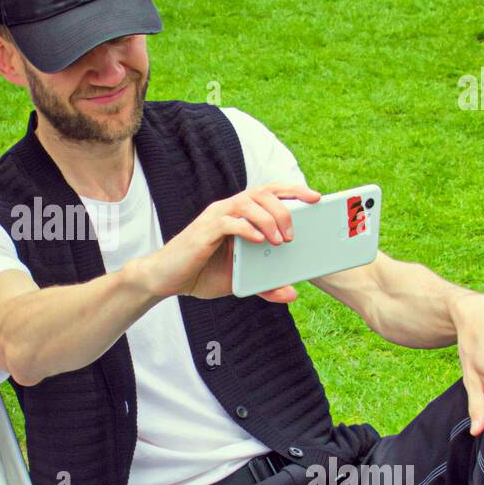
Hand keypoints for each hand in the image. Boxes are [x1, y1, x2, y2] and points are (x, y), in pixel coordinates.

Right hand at [130, 184, 320, 302]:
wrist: (167, 279)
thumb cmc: (202, 273)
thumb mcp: (240, 281)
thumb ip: (265, 285)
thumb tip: (291, 293)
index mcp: (239, 214)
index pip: (270, 193)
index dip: (293, 191)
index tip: (315, 198)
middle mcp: (228, 209)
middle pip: (263, 193)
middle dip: (285, 207)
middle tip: (295, 233)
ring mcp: (216, 218)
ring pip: (248, 203)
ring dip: (269, 219)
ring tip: (280, 240)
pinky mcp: (204, 231)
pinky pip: (230, 222)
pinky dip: (247, 228)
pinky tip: (259, 240)